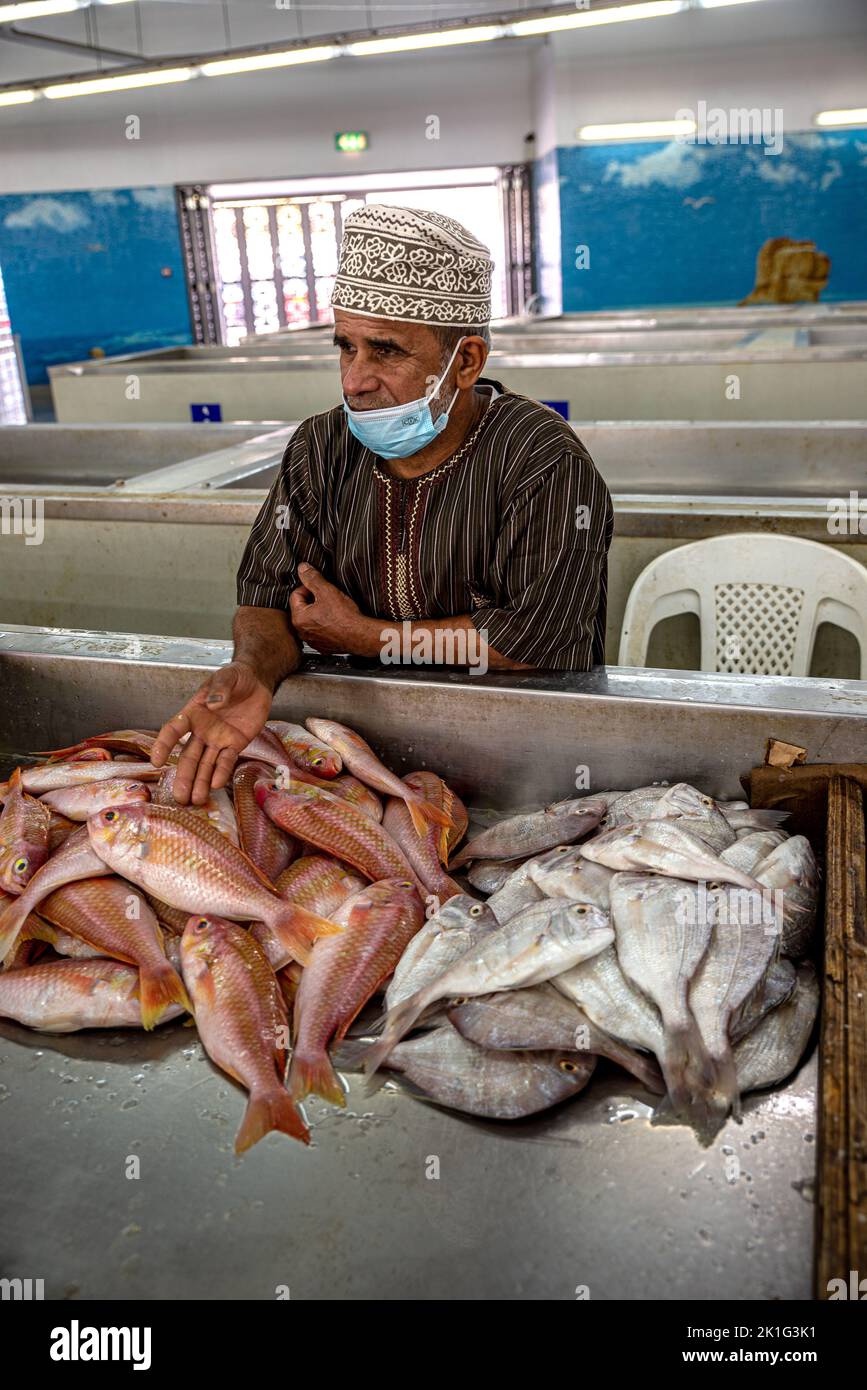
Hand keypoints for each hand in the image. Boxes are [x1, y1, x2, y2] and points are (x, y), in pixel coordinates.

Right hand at [150, 661, 273, 805]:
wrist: (256, 682)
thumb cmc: (235, 677)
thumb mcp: (226, 676)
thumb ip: (219, 689)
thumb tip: (213, 703)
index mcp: (192, 713)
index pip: (173, 731)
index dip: (164, 746)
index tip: (156, 762)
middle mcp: (202, 731)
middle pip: (189, 757)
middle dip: (184, 777)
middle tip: (178, 797)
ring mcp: (218, 740)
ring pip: (205, 764)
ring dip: (200, 782)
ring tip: (195, 800)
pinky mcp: (235, 744)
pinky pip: (226, 761)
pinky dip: (221, 773)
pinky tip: (216, 786)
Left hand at [289, 564, 367, 654]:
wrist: (360, 636)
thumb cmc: (345, 617)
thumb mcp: (327, 591)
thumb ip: (312, 578)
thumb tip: (303, 569)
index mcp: (299, 618)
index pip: (296, 595)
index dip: (309, 587)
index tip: (320, 588)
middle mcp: (302, 632)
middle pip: (303, 608)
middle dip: (314, 601)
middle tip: (328, 598)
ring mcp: (312, 641)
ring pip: (312, 620)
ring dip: (320, 613)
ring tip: (333, 611)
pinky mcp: (323, 646)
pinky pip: (321, 632)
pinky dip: (326, 626)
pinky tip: (336, 622)